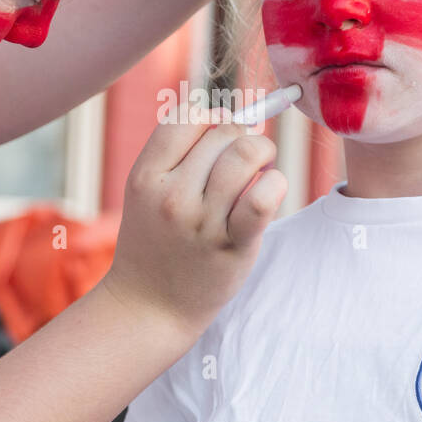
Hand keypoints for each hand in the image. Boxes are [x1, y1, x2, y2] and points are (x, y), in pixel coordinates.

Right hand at [101, 108, 286, 336]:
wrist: (150, 307)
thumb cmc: (157, 242)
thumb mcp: (147, 193)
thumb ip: (178, 154)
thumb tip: (231, 115)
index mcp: (145, 176)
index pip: (187, 116)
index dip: (212, 116)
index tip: (221, 135)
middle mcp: (171, 195)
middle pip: (223, 132)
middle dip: (243, 136)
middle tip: (246, 160)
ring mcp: (202, 222)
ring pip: (247, 154)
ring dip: (263, 154)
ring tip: (261, 170)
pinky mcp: (233, 246)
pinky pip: (263, 196)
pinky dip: (275, 183)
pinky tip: (270, 190)